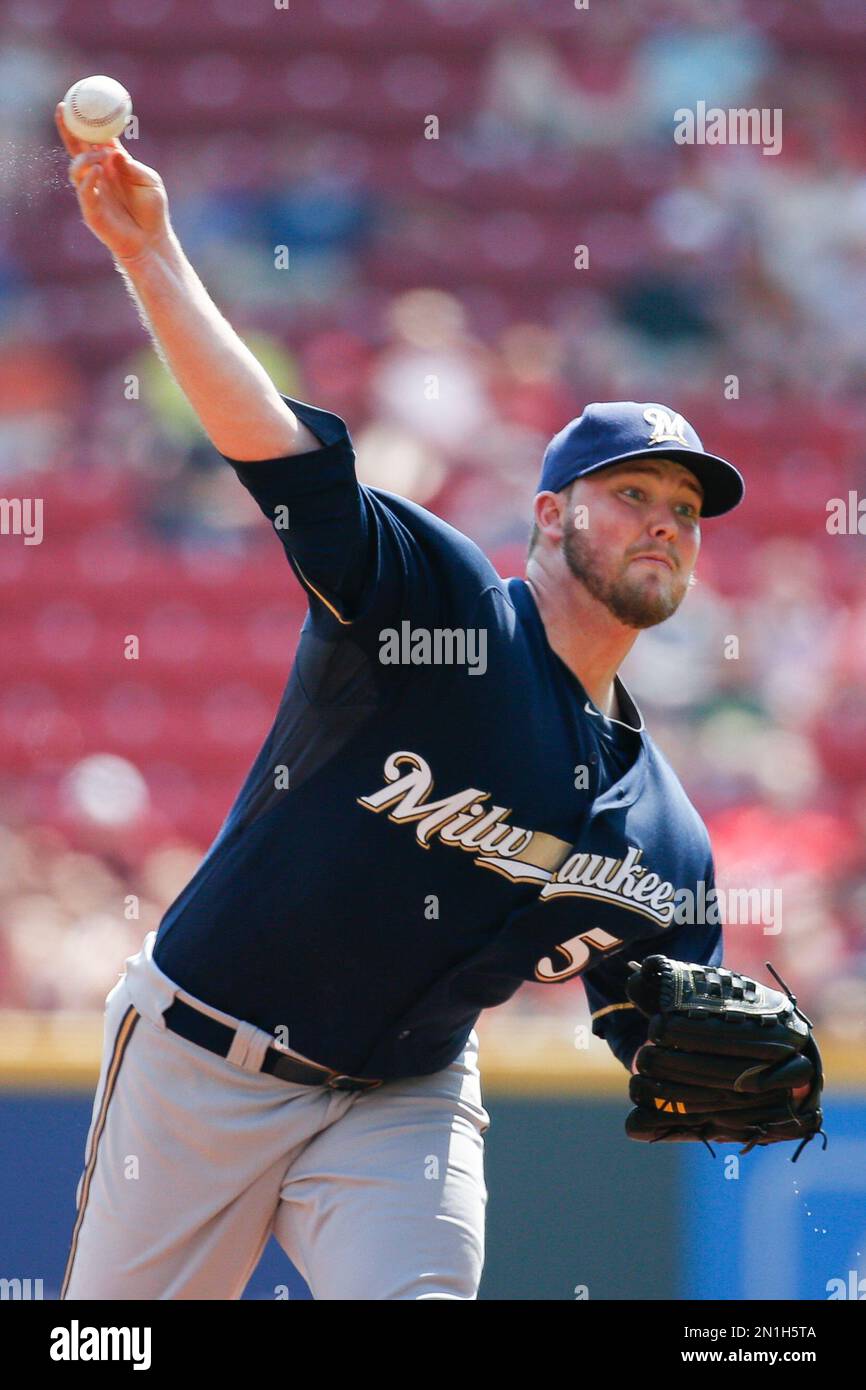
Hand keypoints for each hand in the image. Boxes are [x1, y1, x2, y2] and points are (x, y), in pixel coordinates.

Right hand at [56, 102, 171, 264]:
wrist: (152, 241)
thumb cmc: (153, 210)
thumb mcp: (150, 182)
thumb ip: (134, 167)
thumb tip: (115, 153)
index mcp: (110, 164)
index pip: (92, 139)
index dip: (83, 122)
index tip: (76, 101)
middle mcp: (98, 175)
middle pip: (76, 148)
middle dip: (67, 129)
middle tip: (65, 110)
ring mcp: (92, 192)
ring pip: (76, 168)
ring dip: (86, 156)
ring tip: (102, 155)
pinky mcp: (91, 211)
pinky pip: (84, 191)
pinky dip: (88, 178)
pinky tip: (97, 170)